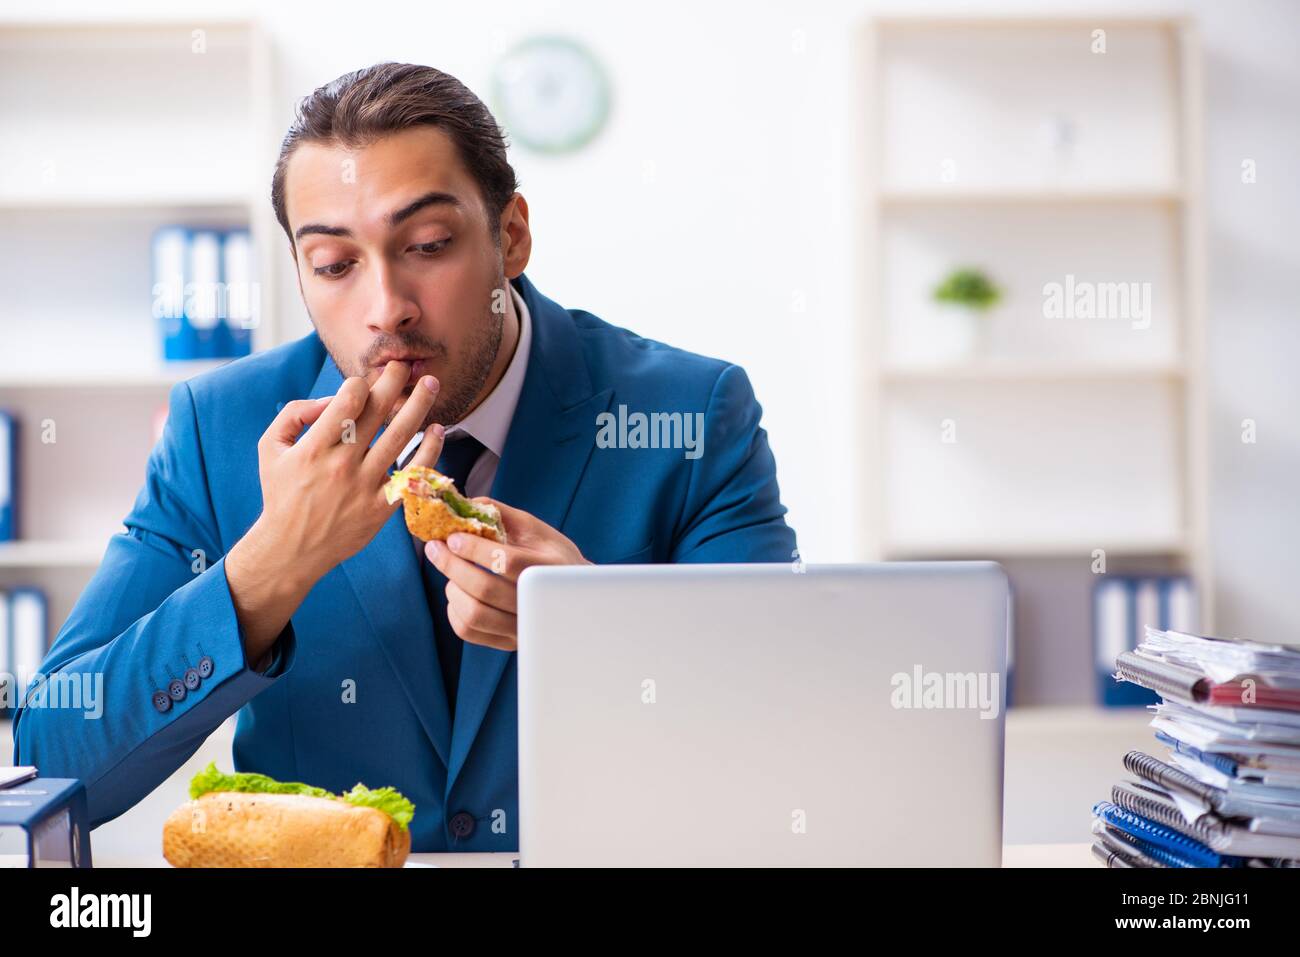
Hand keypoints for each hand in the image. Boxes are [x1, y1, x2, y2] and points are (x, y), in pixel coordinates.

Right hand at [226, 360, 447, 661]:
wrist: (292, 548)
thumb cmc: (281, 492)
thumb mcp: (270, 447)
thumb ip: (294, 414)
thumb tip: (330, 399)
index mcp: (314, 447)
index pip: (348, 401)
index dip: (362, 382)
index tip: (367, 379)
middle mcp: (342, 464)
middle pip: (378, 412)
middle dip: (396, 381)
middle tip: (407, 365)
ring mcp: (365, 486)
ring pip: (401, 437)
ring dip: (419, 405)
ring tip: (431, 384)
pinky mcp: (382, 507)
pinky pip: (413, 474)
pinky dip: (429, 451)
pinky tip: (438, 430)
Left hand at [424, 500, 589, 651]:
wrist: (570, 594)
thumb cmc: (549, 555)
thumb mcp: (535, 528)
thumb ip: (501, 514)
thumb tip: (464, 504)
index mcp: (549, 569)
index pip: (506, 562)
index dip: (474, 549)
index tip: (453, 538)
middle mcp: (538, 604)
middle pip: (485, 590)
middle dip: (452, 565)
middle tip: (435, 548)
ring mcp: (523, 627)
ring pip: (474, 614)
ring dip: (453, 588)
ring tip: (451, 572)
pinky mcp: (508, 642)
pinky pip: (468, 631)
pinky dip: (453, 610)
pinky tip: (458, 592)